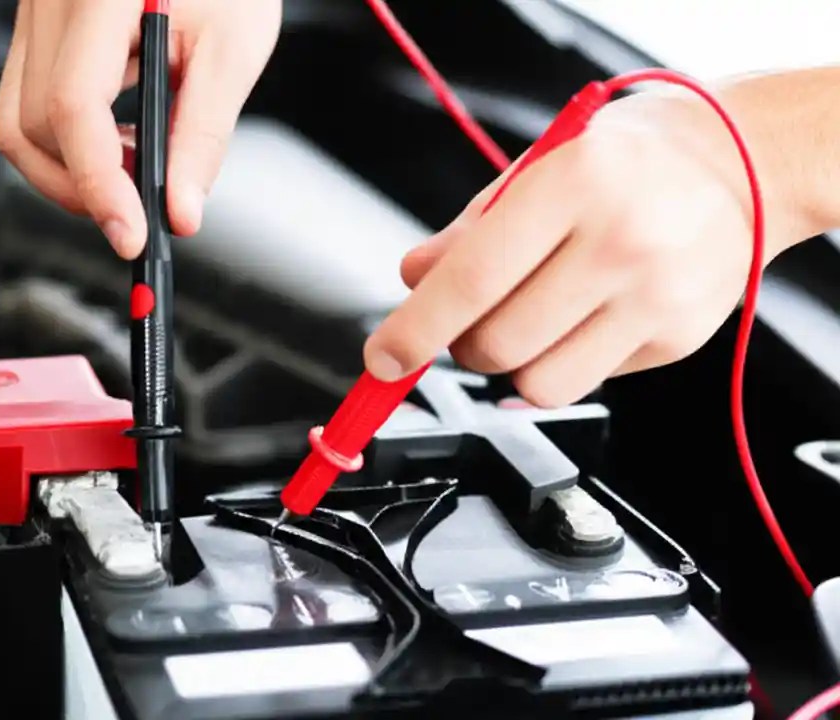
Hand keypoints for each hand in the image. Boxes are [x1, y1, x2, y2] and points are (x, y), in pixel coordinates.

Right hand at [0, 0, 281, 258]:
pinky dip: (68, 140)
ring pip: (17, 123)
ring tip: (134, 165)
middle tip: (142, 204)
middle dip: (83, 183)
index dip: (98, 182)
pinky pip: (26, 101)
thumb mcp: (235, 46)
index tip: (130, 234)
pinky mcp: (36, 27)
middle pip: (31, 126)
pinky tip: (118, 137)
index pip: (72, 106)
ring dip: (71, 168)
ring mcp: (34, 11)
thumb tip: (179, 210)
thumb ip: (203, 135)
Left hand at [363, 90, 805, 406]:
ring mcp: (653, 298)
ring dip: (508, 364)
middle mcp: (618, 244)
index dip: (414, 330)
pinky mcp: (676, 339)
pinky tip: (577, 319)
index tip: (382, 357)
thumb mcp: (537, 169)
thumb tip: (414, 280)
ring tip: (523, 319)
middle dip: (459, 344)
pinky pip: (584, 382)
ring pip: (537, 383)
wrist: (743, 163)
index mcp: (572, 186)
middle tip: (465, 320)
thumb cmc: (627, 161)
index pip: (470, 282)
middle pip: (497, 344)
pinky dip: (559, 364)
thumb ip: (469, 230)